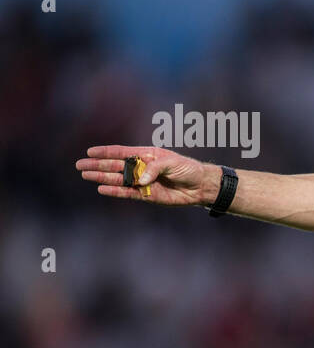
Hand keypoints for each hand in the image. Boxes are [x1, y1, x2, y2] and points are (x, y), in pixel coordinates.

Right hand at [76, 145, 212, 206]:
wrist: (200, 186)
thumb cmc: (187, 169)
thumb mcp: (172, 163)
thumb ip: (154, 169)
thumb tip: (139, 180)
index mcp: (146, 155)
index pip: (121, 152)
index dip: (105, 152)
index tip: (89, 152)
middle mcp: (141, 168)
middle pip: (115, 166)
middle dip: (97, 165)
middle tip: (79, 165)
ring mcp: (142, 182)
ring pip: (118, 179)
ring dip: (102, 177)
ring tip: (86, 175)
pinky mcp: (146, 195)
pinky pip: (127, 193)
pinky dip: (115, 191)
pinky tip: (101, 188)